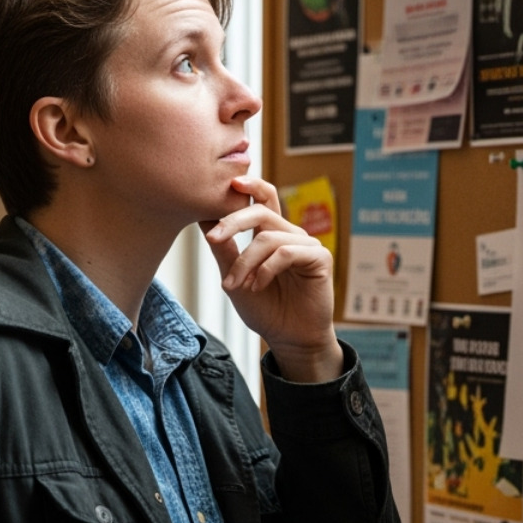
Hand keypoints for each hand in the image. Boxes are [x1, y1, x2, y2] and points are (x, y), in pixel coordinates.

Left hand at [201, 176, 342, 381]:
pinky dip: (266, 269)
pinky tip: (258, 286)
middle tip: (214, 237)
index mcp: (272, 235)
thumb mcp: (234, 278)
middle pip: (261, 211)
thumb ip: (224, 250)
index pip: (263, 199)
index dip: (251, 185)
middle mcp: (290, 235)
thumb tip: (203, 217)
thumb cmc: (265, 310)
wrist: (289, 339)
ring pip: (269, 237)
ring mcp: (306, 245)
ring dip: (246, 262)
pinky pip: (286, 253)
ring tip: (236, 285)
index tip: (230, 183)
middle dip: (234, 221)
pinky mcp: (319, 259)